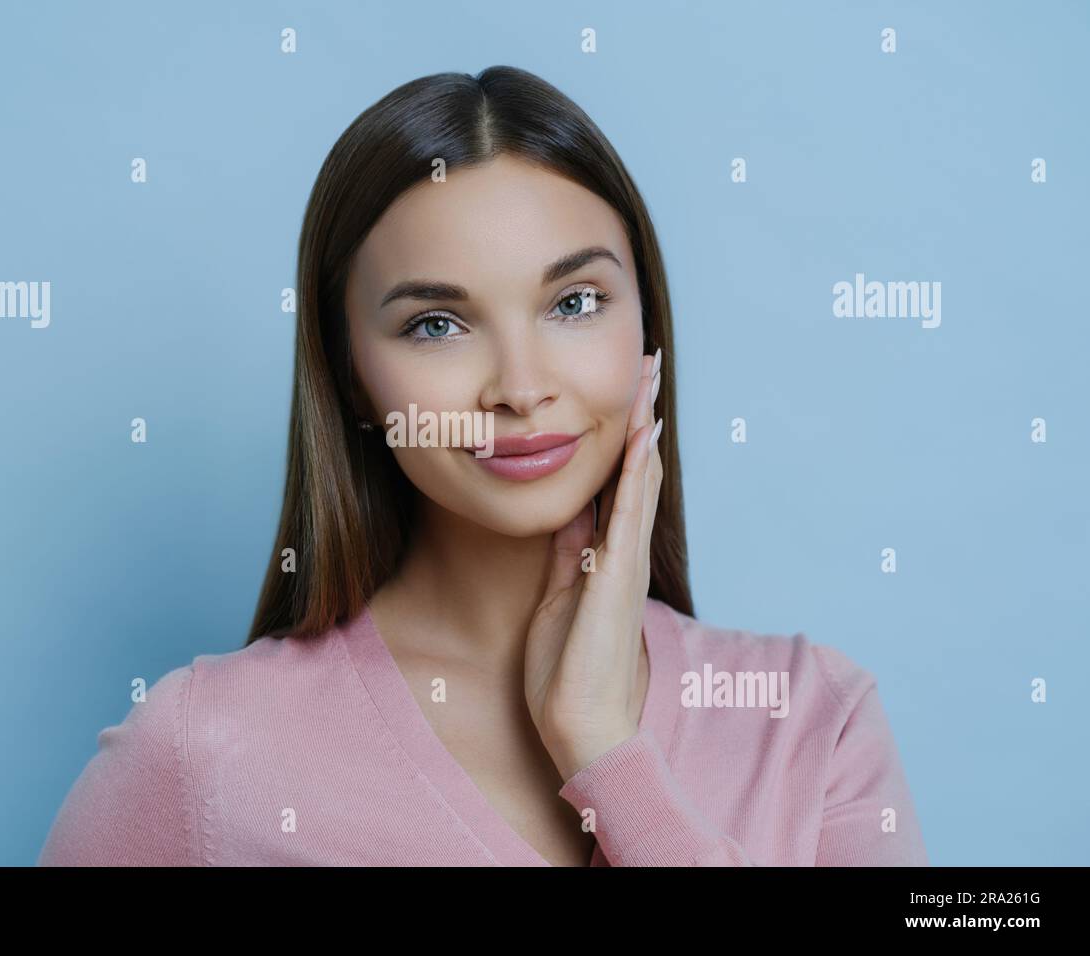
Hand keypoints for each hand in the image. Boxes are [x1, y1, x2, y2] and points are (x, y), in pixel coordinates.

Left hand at [524, 348, 663, 782]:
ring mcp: (625, 563)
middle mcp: (624, 553)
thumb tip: (571, 513)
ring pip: (639, 482)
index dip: (623, 436)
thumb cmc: (569, 671)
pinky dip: (637, 472)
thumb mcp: (560, 596)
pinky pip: (629, 514)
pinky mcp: (617, 578)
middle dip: (640, 417)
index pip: (618, 483)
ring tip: (650, 380)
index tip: (625, 392)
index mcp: (608, 557)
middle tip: (648, 364)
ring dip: (644, 428)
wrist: (583, 724)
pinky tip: (643, 436)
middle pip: (636, 471)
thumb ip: (570, 554)